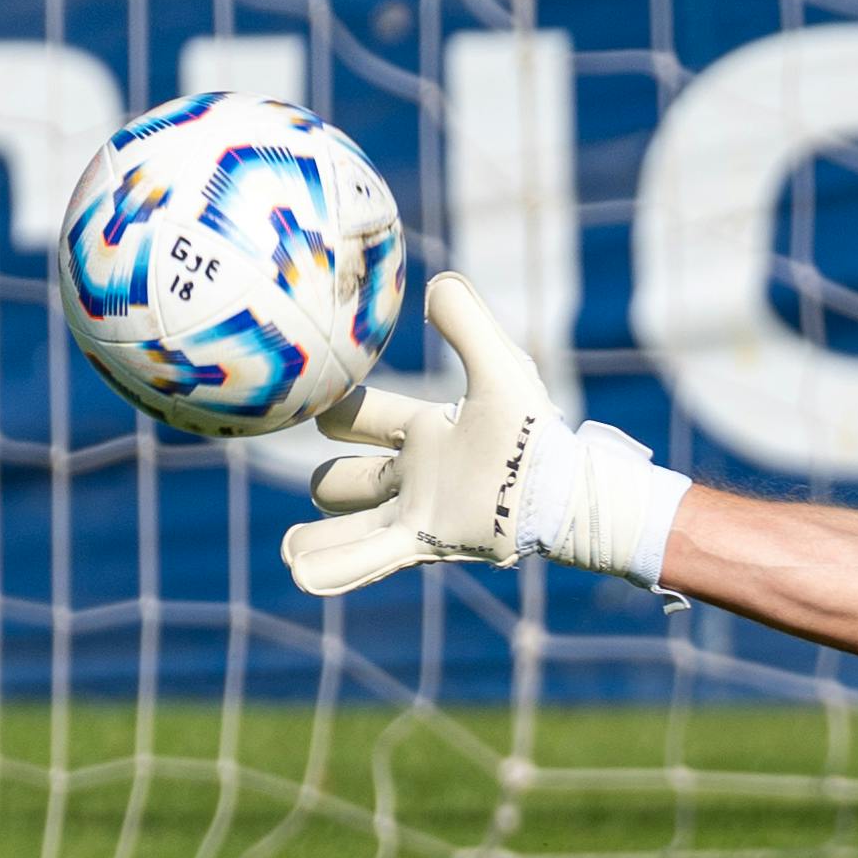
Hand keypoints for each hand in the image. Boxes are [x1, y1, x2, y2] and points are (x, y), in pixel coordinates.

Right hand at [284, 274, 565, 596]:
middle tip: (317, 488)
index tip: (299, 396)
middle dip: (329, 479)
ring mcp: (416, 512)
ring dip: (320, 536)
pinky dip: (334, 568)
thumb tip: (435, 283)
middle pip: (348, 477)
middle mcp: (414, 473)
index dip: (333, 405)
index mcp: (424, 429)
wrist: (566, 488)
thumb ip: (467, 324)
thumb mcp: (499, 367)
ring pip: (349, 522)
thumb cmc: (538, 430)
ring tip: (290, 550)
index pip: (359, 414)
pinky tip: (300, 574)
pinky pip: (367, 557)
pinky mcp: (425, 542)